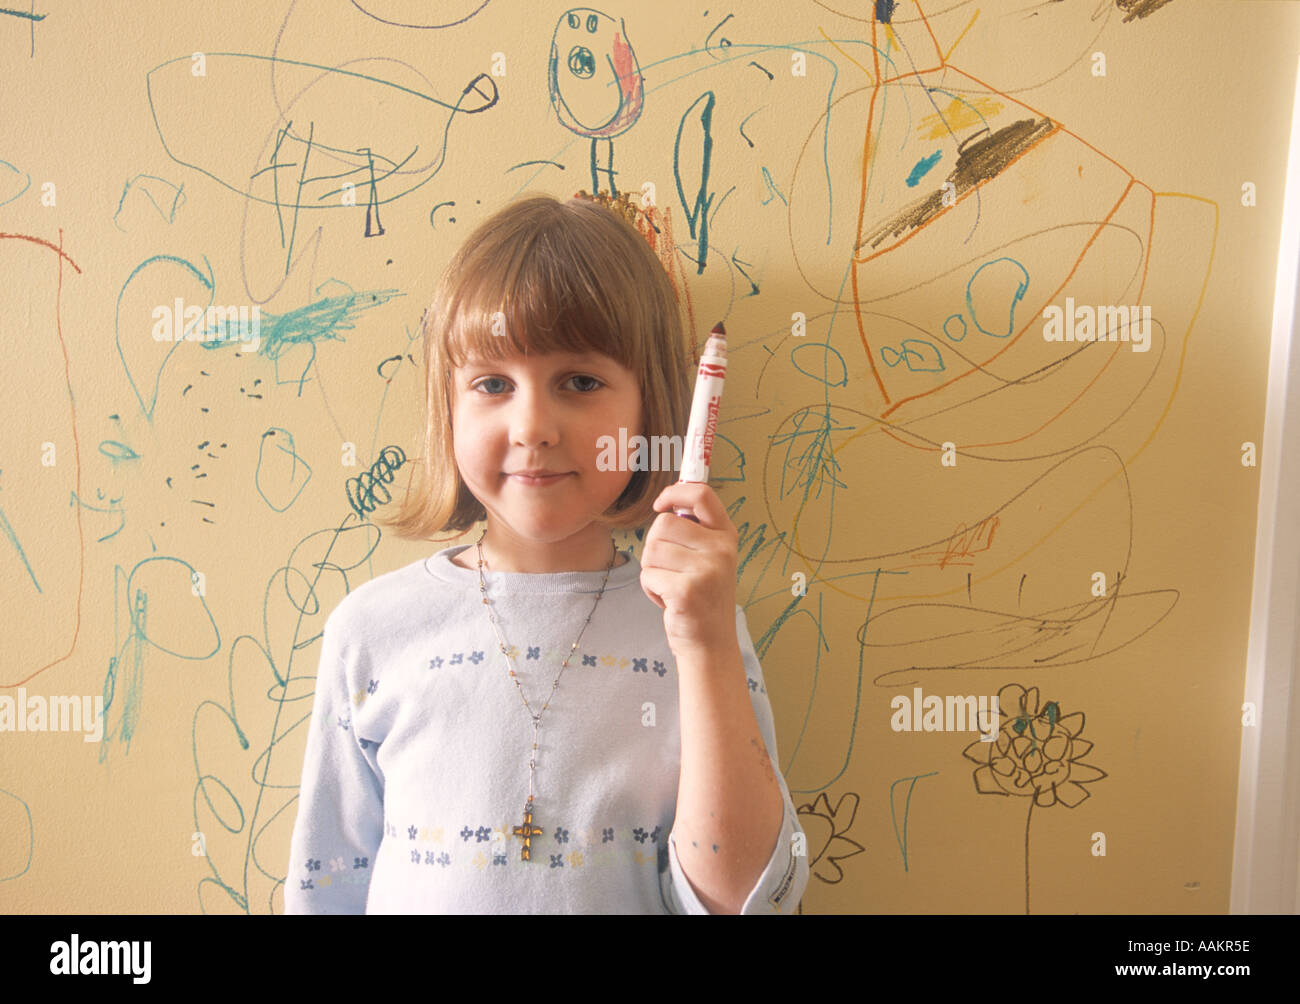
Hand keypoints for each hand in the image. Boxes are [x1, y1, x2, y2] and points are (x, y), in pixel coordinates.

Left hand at [639, 482, 739, 657]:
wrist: (710, 644)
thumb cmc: (702, 597)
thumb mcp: (709, 558)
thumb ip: (694, 531)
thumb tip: (667, 501)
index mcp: (726, 536)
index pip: (701, 494)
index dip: (674, 492)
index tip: (660, 505)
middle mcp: (721, 550)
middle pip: (662, 524)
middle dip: (654, 546)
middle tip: (669, 569)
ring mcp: (706, 571)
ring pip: (651, 550)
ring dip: (651, 570)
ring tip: (671, 586)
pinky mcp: (686, 591)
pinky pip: (647, 574)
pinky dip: (650, 588)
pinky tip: (668, 601)